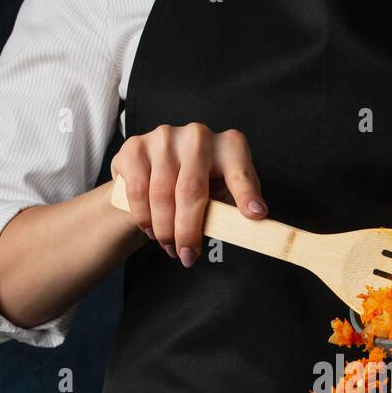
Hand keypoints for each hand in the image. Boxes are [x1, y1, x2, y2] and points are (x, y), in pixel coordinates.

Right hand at [111, 123, 266, 266]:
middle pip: (191, 191)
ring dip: (164, 230)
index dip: (247, 194)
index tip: (256, 214)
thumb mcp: (222, 197)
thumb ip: (232, 211)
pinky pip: (138, 191)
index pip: (240, 172)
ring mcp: (165, 137)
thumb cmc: (200, 187)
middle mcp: (198, 136)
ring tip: (169, 247)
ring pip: (161, 195)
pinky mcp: (136, 146)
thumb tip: (247, 233)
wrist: (156, 173)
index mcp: (229, 146)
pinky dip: (144, 218)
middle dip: (188, 231)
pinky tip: (151, 229)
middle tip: (188, 256)